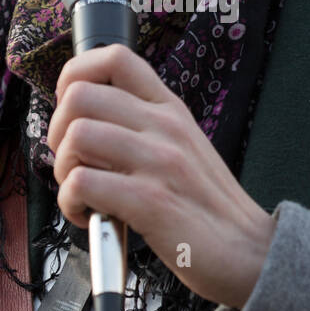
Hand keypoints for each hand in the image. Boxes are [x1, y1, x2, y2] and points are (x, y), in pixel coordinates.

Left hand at [46, 44, 276, 308]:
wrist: (251, 253)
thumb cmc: (210, 208)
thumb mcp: (184, 147)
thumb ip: (143, 127)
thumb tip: (85, 122)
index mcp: (170, 110)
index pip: (115, 57)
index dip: (75, 76)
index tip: (70, 109)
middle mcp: (165, 126)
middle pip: (79, 95)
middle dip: (58, 131)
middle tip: (73, 161)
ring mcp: (159, 162)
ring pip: (76, 136)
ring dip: (63, 170)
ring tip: (82, 193)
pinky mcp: (150, 201)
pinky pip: (81, 184)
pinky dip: (71, 204)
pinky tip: (89, 216)